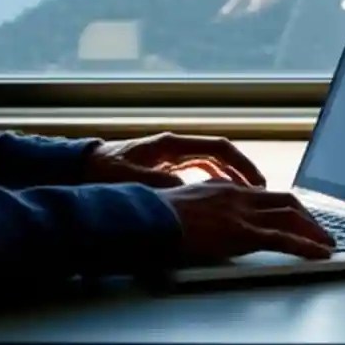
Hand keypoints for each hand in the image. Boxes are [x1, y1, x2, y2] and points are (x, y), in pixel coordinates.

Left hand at [83, 132, 265, 188]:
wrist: (82, 166)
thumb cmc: (103, 171)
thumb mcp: (131, 178)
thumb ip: (160, 183)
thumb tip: (188, 190)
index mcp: (172, 145)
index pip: (218, 148)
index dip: (241, 164)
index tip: (258, 182)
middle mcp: (176, 147)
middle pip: (221, 155)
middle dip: (243, 172)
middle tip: (262, 192)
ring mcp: (172, 156)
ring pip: (212, 164)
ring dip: (232, 178)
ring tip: (249, 198)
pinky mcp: (166, 166)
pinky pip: (200, 172)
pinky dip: (215, 183)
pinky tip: (221, 199)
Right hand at [163, 180, 335, 260]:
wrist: (143, 218)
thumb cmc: (153, 217)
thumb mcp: (182, 206)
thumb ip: (202, 209)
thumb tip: (208, 220)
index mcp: (224, 188)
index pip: (265, 193)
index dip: (285, 205)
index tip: (297, 216)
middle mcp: (238, 194)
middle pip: (285, 200)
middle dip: (307, 215)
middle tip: (321, 230)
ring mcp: (241, 212)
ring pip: (290, 216)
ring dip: (313, 230)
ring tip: (328, 243)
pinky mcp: (241, 232)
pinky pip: (283, 239)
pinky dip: (306, 246)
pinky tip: (320, 254)